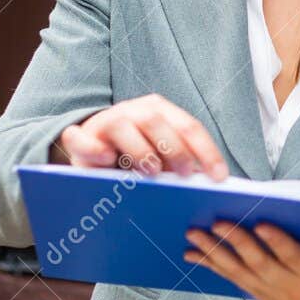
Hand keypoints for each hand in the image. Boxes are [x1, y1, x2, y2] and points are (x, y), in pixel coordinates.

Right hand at [56, 93, 227, 179]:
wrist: (93, 151)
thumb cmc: (137, 158)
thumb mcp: (163, 160)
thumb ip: (181, 168)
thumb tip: (209, 187)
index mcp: (162, 113)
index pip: (189, 127)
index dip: (206, 151)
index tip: (219, 177)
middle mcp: (135, 111)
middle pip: (157, 122)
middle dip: (175, 148)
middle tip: (184, 175)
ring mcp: (106, 121)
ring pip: (123, 125)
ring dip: (140, 148)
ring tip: (152, 172)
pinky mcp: (80, 137)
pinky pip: (80, 138)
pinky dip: (93, 148)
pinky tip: (107, 160)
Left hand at [184, 220, 299, 299]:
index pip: (295, 259)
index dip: (279, 243)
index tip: (263, 226)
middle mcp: (290, 286)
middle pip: (260, 261)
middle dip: (236, 242)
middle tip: (214, 223)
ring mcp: (273, 292)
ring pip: (240, 270)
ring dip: (214, 253)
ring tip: (192, 236)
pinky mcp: (263, 297)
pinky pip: (234, 279)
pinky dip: (213, 266)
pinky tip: (193, 254)